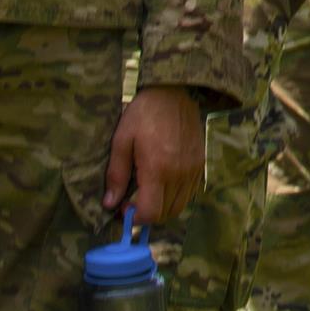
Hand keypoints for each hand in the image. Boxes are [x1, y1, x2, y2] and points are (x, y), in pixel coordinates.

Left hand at [107, 84, 205, 224]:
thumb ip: (117, 174)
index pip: (151, 212)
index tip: (123, 208)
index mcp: (158, 169)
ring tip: (147, 192)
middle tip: (132, 201)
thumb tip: (109, 204)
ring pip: (179, 206)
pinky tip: (162, 182)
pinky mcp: (200, 164)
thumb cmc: (143, 114)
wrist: (173, 92)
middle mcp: (179, 174)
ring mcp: (192, 170)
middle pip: (166, 214)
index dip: (135, 218)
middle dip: (147, 214)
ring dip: (161, 207)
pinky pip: (189, 193)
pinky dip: (174, 196)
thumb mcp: (122, 140)